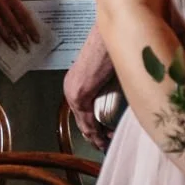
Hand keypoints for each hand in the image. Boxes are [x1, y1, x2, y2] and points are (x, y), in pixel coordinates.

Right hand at [0, 0, 40, 50]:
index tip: (36, 39)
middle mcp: (0, 1)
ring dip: (7, 37)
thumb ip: (19, 8)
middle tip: (26, 47)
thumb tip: (26, 25)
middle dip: (20, 36)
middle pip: (12, 22)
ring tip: (14, 47)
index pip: (23, 16)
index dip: (30, 29)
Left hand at [63, 29, 119, 150]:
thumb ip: (104, 88)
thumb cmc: (109, 53)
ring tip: (106, 144)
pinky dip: (95, 130)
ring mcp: (73, 92)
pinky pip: (86, 118)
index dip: (91, 127)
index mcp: (74, 84)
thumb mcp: (104, 75)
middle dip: (93, 135)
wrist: (107, 39)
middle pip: (80, 120)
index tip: (102, 137)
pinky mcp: (80, 94)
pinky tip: (104, 138)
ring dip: (96, 135)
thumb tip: (114, 99)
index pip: (81, 112)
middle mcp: (69, 89)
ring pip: (83, 122)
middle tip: (103, 145)